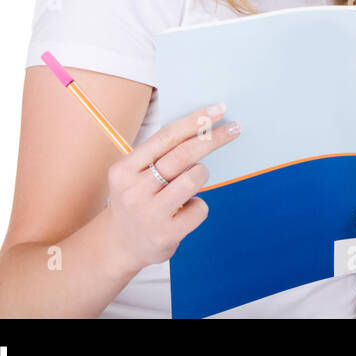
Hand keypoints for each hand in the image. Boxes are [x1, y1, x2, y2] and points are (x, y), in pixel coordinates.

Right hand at [104, 102, 240, 271]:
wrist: (120, 246)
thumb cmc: (138, 199)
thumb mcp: (134, 175)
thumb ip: (159, 154)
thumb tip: (202, 124)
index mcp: (124, 170)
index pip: (165, 137)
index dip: (194, 121)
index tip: (218, 110)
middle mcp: (133, 191)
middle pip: (183, 155)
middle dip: (213, 138)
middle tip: (235, 128)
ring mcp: (149, 214)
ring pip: (194, 179)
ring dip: (200, 175)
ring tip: (188, 185)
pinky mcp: (166, 234)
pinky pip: (200, 208)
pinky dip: (197, 206)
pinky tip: (182, 214)